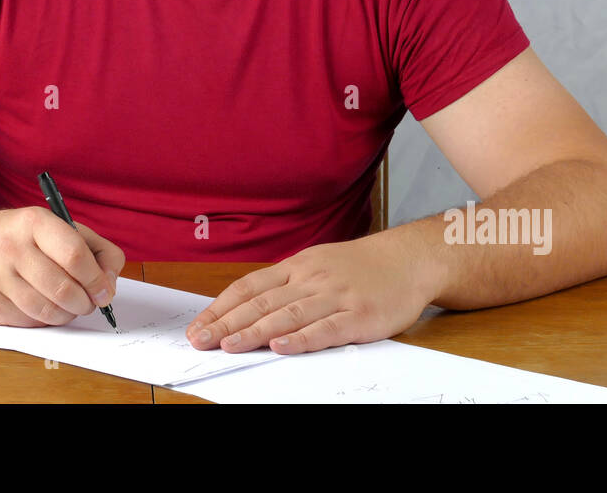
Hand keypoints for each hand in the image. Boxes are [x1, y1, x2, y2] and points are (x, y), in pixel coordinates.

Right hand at [0, 206, 124, 326]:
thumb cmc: (26, 238)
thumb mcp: (64, 228)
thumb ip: (98, 251)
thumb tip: (109, 284)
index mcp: (34, 223)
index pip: (75, 255)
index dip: (96, 279)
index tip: (105, 291)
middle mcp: (11, 248)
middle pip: (63, 289)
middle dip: (85, 302)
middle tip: (90, 302)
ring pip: (47, 311)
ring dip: (68, 314)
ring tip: (70, 305)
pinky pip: (30, 323)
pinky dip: (45, 320)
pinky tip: (44, 305)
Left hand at [185, 230, 435, 353]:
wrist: (409, 259)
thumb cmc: (359, 266)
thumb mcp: (317, 264)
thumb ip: (286, 283)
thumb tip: (247, 305)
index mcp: (297, 266)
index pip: (250, 286)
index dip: (221, 306)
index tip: (198, 325)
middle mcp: (311, 279)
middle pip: (262, 302)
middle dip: (227, 322)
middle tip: (201, 339)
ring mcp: (335, 297)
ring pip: (288, 315)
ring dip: (255, 331)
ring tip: (229, 344)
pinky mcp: (359, 316)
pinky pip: (325, 329)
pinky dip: (301, 339)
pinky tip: (281, 347)